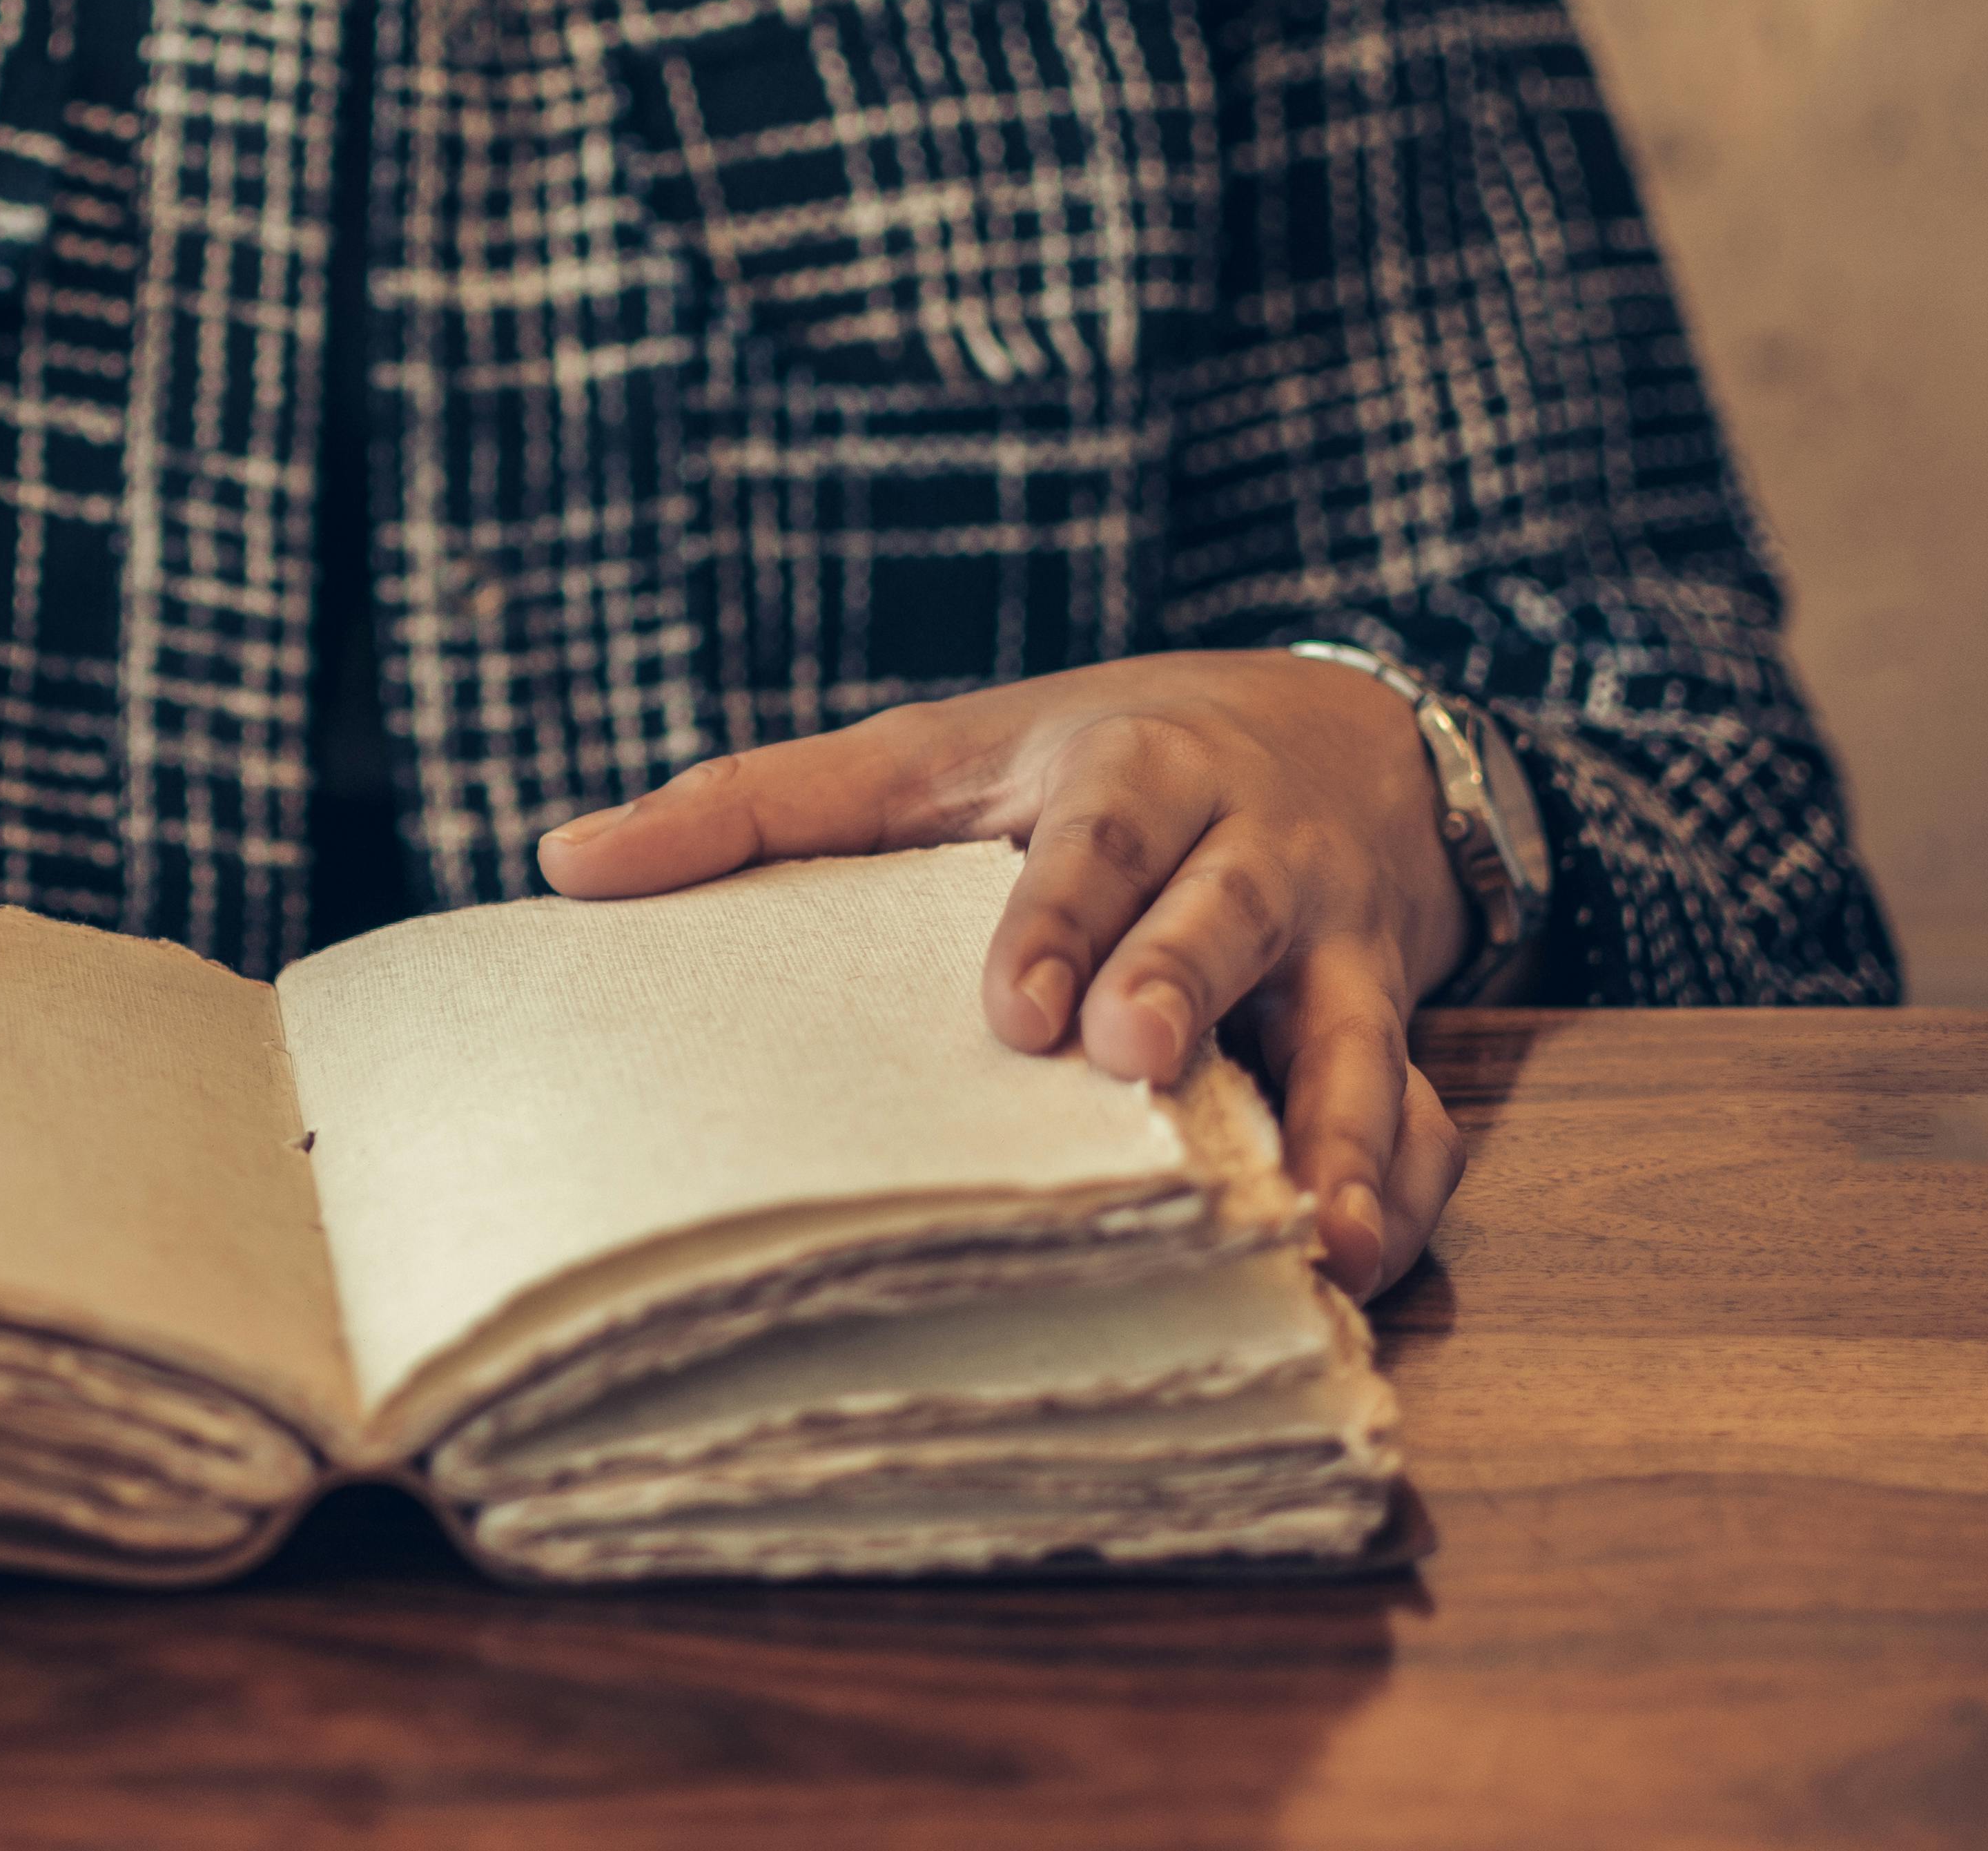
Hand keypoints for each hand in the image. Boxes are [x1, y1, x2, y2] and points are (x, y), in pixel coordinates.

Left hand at [532, 653, 1474, 1297]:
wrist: (1340, 726)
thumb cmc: (1085, 756)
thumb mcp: (931, 754)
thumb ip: (760, 806)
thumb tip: (567, 862)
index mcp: (1123, 769)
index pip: (1092, 835)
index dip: (1058, 915)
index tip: (1018, 1007)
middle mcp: (1246, 841)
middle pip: (1226, 907)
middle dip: (1189, 981)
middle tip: (1139, 1063)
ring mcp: (1334, 935)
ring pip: (1353, 1020)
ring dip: (1335, 1118)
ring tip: (1310, 1227)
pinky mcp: (1392, 1013)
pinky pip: (1420, 1103)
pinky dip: (1399, 1181)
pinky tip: (1357, 1262)